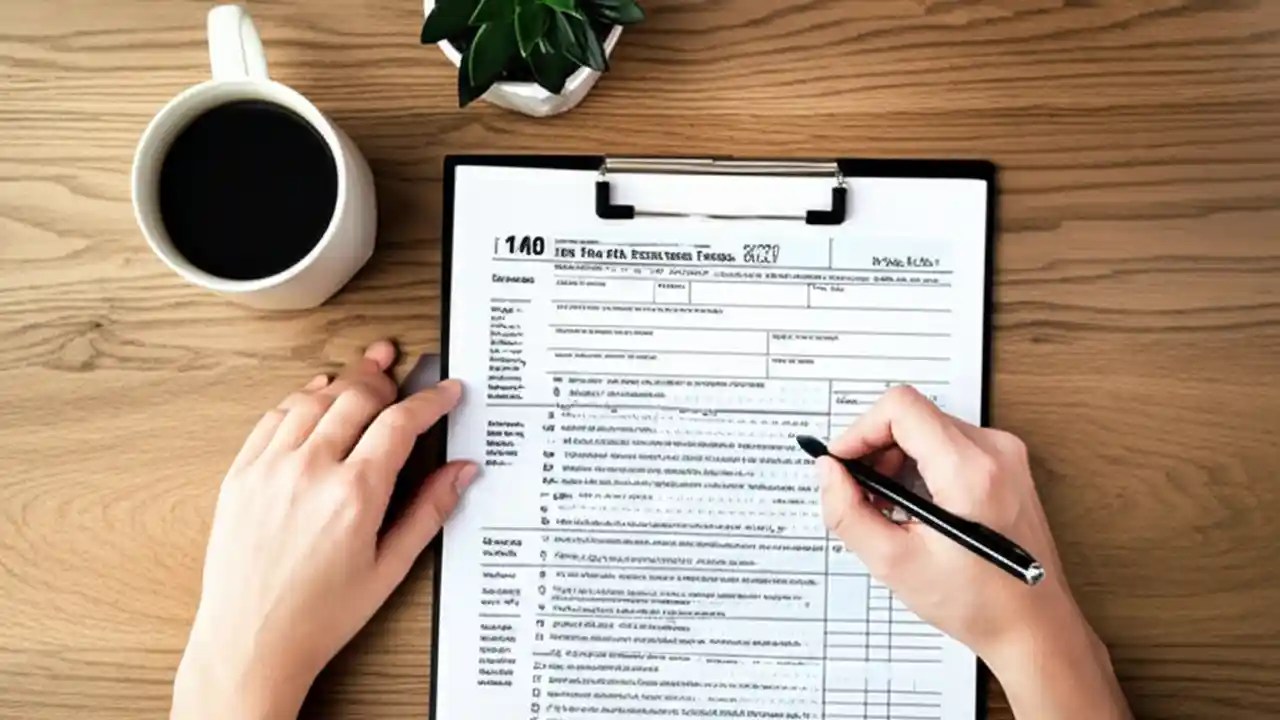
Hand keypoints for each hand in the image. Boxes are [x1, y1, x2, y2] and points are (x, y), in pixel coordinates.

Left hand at [171, 341, 475, 719]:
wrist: (250, 642)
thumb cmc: (318, 615)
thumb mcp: (389, 568)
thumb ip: (429, 511)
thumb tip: (460, 474)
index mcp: (354, 495)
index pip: (401, 422)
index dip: (430, 400)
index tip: (444, 392)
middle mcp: (310, 472)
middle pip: (356, 397)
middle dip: (385, 380)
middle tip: (401, 373)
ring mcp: (270, 469)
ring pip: (314, 399)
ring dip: (344, 381)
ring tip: (364, 374)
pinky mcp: (241, 475)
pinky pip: (273, 417)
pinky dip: (299, 399)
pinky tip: (315, 397)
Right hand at [818, 386, 1129, 719]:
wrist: (1033, 626)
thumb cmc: (980, 603)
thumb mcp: (895, 562)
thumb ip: (849, 512)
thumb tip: (828, 472)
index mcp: (970, 471)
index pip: (901, 407)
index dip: (861, 430)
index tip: (844, 461)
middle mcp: (994, 452)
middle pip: (913, 417)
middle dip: (876, 451)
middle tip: (862, 494)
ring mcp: (1005, 456)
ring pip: (929, 429)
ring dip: (897, 461)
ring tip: (889, 507)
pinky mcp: (1007, 466)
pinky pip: (949, 445)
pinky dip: (921, 468)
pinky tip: (915, 507)